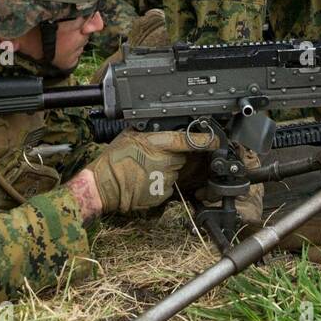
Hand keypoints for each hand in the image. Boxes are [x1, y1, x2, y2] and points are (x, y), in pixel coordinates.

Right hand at [86, 129, 216, 213]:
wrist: (103, 186)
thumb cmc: (113, 160)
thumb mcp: (130, 136)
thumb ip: (149, 131)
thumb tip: (159, 127)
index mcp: (157, 144)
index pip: (187, 140)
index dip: (204, 139)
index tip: (216, 140)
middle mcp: (164, 161)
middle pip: (181, 157)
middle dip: (173, 156)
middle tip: (154, 157)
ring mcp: (165, 179)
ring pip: (175, 171)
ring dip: (166, 170)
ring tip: (146, 169)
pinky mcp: (163, 194)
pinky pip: (169, 185)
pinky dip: (161, 183)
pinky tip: (146, 180)